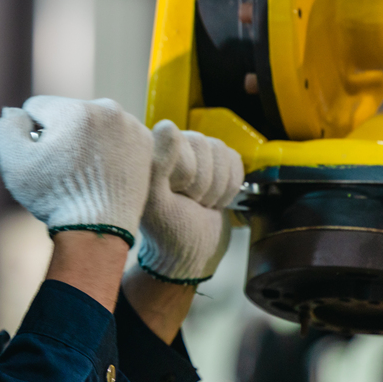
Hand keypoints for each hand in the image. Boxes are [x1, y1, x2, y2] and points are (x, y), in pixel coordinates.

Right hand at [0, 96, 152, 245]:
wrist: (99, 230)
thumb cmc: (54, 197)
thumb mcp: (14, 163)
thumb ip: (6, 128)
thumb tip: (15, 112)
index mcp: (75, 109)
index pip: (38, 108)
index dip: (31, 134)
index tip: (42, 160)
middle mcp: (108, 109)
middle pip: (68, 113)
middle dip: (60, 134)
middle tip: (63, 169)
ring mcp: (131, 125)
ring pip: (93, 123)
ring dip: (85, 140)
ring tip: (84, 173)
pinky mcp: (145, 143)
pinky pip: (116, 136)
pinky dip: (108, 149)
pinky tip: (102, 172)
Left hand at [137, 121, 244, 283]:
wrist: (191, 255)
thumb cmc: (167, 232)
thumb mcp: (158, 202)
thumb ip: (159, 165)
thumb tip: (169, 126)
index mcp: (148, 152)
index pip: (178, 139)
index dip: (184, 172)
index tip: (175, 195)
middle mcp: (170, 147)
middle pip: (203, 144)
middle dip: (202, 182)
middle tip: (189, 202)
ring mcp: (194, 154)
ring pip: (220, 150)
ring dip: (216, 185)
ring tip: (200, 202)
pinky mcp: (216, 163)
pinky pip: (234, 159)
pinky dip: (230, 185)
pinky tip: (214, 200)